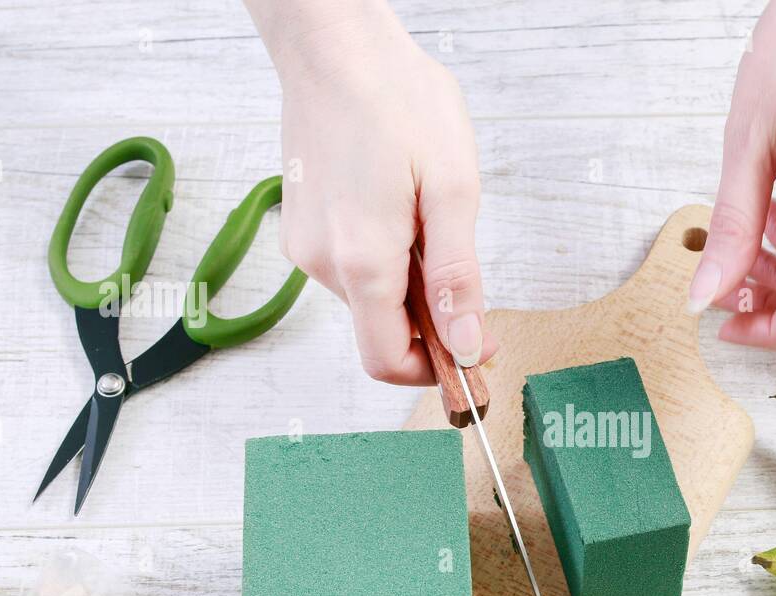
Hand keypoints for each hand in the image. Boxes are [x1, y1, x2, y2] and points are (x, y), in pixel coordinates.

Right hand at [246, 0, 495, 383]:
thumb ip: (457, 277)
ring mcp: (305, 244)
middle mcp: (322, 263)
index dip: (434, 371)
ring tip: (427, 218)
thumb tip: (467, 344)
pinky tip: (399, 207)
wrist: (333, 44)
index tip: (474, 356)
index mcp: (361, 261)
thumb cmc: (396, 100)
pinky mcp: (301, 225)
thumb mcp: (451, 189)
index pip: (387, 361)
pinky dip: (383, 259)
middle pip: (381, 330)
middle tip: (465, 275)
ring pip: (368, 297)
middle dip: (429, 321)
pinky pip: (350, 266)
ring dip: (407, 283)